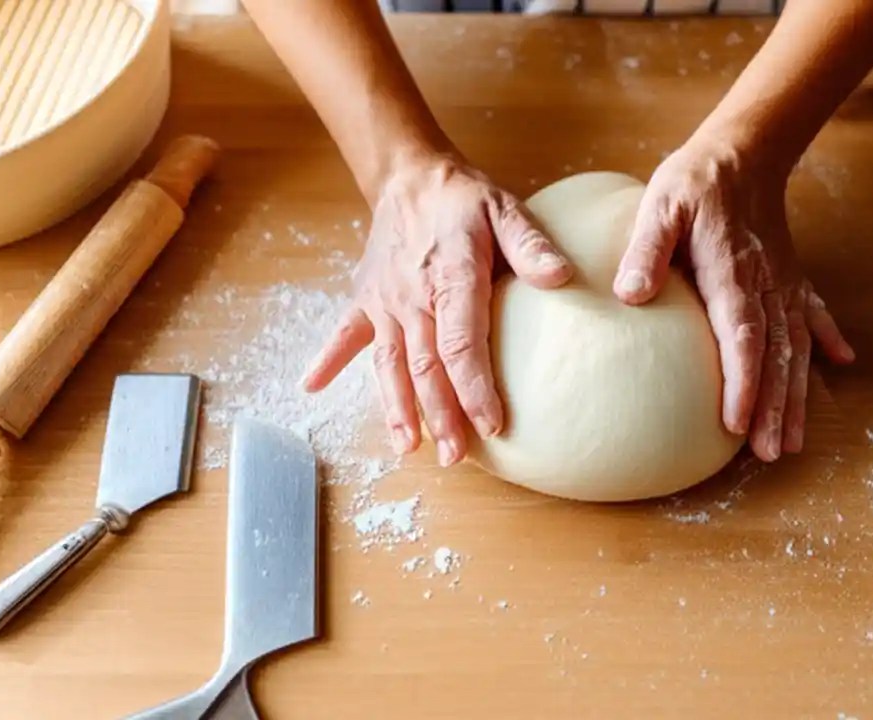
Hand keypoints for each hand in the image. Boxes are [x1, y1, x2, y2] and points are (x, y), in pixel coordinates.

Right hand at [302, 153, 572, 465]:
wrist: (410, 176)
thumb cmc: (465, 201)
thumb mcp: (506, 211)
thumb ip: (532, 246)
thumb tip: (562, 277)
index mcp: (451, 276)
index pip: (461, 343)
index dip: (474, 388)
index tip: (491, 424)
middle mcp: (413, 296)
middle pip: (425, 366)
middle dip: (440, 415)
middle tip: (455, 457)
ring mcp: (384, 301)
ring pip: (389, 363)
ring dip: (396, 407)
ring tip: (407, 448)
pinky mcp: (364, 300)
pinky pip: (344, 335)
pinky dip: (326, 360)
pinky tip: (311, 389)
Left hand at [613, 135, 853, 461]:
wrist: (742, 150)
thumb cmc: (694, 182)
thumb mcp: (660, 206)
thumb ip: (647, 249)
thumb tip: (630, 294)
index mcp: (731, 273)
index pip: (741, 336)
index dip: (743, 381)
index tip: (738, 422)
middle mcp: (765, 284)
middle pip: (775, 354)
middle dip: (776, 406)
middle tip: (772, 453)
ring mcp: (783, 282)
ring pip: (796, 346)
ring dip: (798, 394)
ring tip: (795, 440)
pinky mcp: (789, 275)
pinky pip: (813, 312)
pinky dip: (826, 339)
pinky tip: (841, 365)